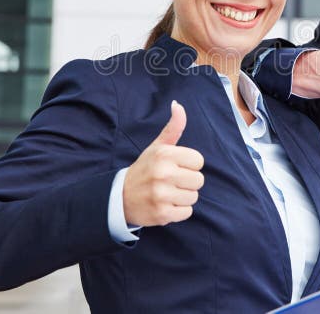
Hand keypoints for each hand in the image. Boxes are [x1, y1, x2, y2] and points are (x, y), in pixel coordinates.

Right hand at [123, 101, 204, 226]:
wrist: (120, 197)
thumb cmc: (145, 169)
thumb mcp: (157, 147)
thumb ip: (173, 128)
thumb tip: (179, 105)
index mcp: (164, 155)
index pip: (198, 161)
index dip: (189, 165)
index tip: (176, 167)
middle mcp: (163, 173)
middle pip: (199, 180)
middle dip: (188, 182)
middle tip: (171, 181)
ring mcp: (162, 195)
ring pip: (194, 197)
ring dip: (183, 197)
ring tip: (168, 193)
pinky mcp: (162, 214)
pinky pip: (187, 212)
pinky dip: (178, 211)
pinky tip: (165, 204)